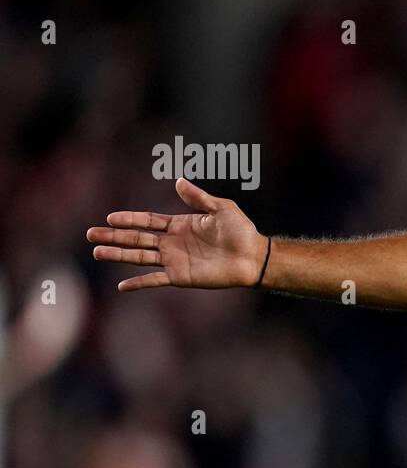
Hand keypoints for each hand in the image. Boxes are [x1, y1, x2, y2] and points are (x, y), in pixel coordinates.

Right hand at [87, 178, 267, 290]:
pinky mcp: (180, 277)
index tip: (110, 218)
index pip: (148, 221)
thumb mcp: (220, 208)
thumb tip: (178, 181)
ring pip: (139, 257)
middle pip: (137, 239)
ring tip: (97, 252)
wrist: (253, 257)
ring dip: (118, 255)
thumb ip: (198, 198)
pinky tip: (122, 286)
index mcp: (180, 225)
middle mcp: (173, 243)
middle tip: (91, 234)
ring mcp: (174, 260)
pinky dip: (139, 284)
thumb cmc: (241, 231)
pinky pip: (155, 280)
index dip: (129, 219)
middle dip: (114, 236)